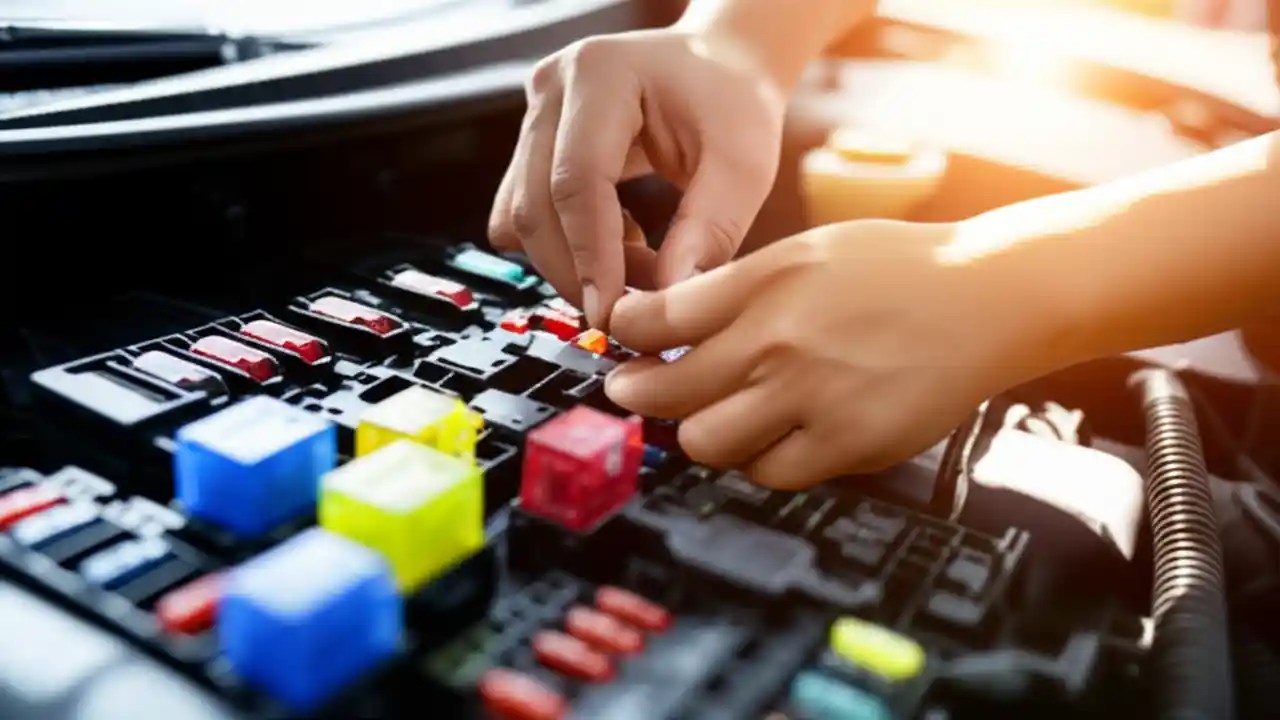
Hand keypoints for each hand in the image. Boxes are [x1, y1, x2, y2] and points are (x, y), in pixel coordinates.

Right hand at [488, 27, 786, 328]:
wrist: (721, 67)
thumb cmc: (734, 102)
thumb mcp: (744, 163)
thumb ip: (711, 228)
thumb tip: (669, 298)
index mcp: (601, 74)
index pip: (576, 180)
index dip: (590, 255)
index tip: (613, 312)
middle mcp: (553, 88)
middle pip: (535, 205)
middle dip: (578, 271)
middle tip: (634, 309)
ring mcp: (534, 115)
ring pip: (522, 218)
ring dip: (574, 263)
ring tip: (643, 270)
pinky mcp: (533, 145)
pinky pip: (527, 215)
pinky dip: (569, 247)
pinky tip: (622, 244)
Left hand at [604, 220, 1060, 489]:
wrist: (990, 298)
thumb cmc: (901, 269)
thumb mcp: (809, 250)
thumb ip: (739, 287)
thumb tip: (670, 320)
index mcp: (766, 282)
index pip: (659, 317)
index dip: (626, 333)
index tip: (621, 340)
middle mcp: (780, 341)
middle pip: (668, 391)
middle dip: (638, 393)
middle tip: (634, 391)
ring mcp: (812, 397)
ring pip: (708, 443)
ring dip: (702, 431)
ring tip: (711, 416)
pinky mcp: (848, 444)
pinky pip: (769, 473)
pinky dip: (760, 460)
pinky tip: (770, 436)